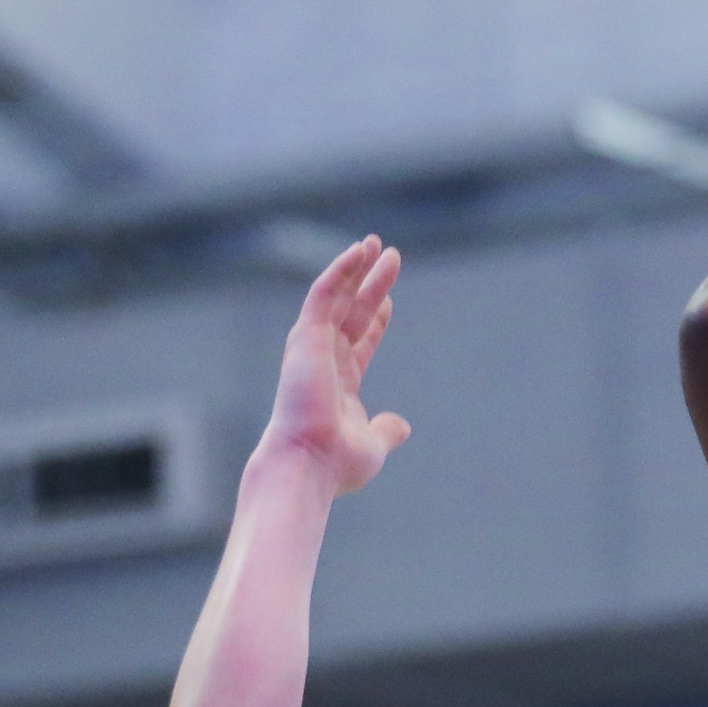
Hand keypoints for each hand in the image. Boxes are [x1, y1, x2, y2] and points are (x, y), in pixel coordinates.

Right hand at [255, 237, 412, 492]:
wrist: (308, 464)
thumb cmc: (336, 462)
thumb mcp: (373, 444)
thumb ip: (386, 430)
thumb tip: (402, 426)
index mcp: (339, 383)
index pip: (359, 341)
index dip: (375, 320)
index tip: (388, 301)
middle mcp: (324, 361)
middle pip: (351, 312)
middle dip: (370, 284)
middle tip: (388, 256)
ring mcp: (313, 346)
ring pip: (336, 296)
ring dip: (355, 268)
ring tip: (376, 243)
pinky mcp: (306, 337)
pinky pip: (323, 293)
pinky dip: (340, 270)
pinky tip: (358, 251)